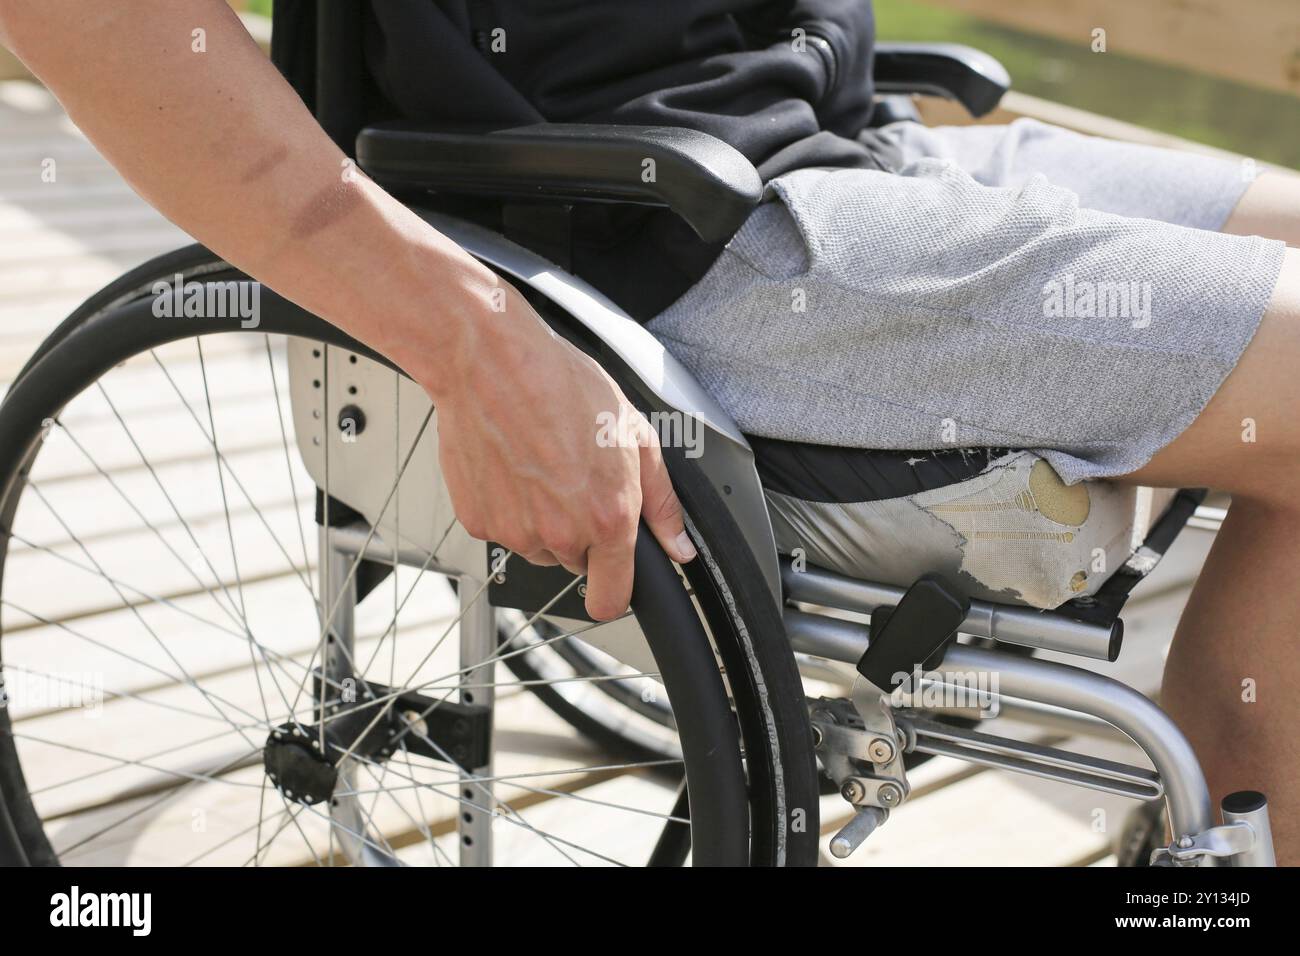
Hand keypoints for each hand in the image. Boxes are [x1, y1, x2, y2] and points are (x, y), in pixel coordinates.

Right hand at [419, 278, 696, 619]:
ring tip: (542, 465)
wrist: (490, 363)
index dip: (615, 591)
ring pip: (538, 546)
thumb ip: (661, 501)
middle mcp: (560, 533)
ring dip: (543, 520)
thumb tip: (678, 545)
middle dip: (581, 533)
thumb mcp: (635, 435)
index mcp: (607, 518)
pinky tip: (514, 465)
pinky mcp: (478, 520)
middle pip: (576, 562)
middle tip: (574, 479)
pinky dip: (509, 507)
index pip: (612, 599)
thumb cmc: (560, 385)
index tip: (614, 578)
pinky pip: (502, 529)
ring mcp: (515, 531)